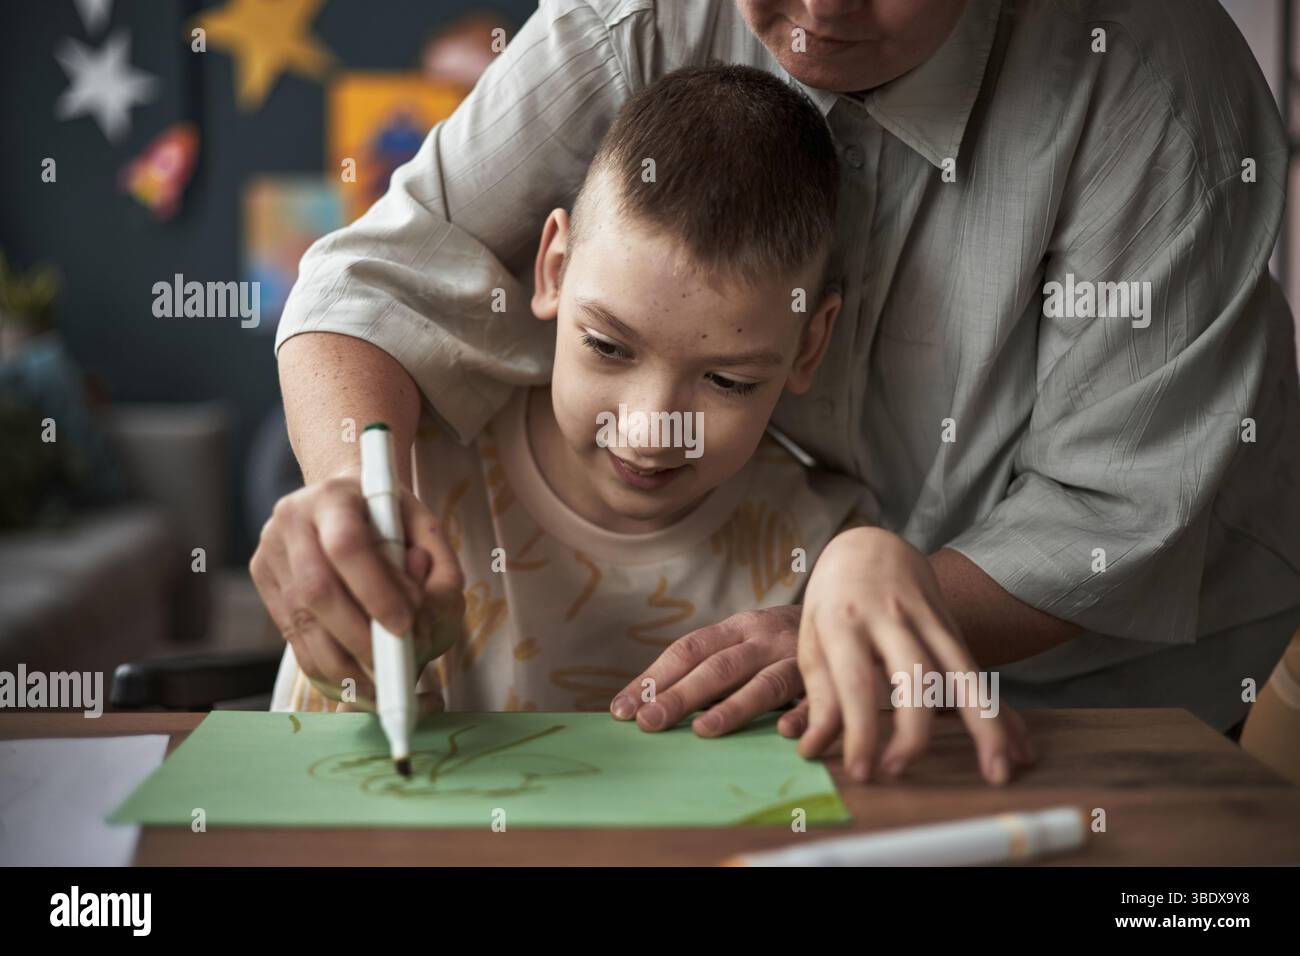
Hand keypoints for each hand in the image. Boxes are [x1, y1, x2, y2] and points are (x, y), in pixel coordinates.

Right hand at [249, 468, 465, 709]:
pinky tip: (355, 680)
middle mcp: (293, 519)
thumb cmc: (392, 521)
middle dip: (358, 637)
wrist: (346, 504)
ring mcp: (271, 552)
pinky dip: (326, 667)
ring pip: (301, 621)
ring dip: (342, 663)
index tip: (404, 627)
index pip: (347, 545)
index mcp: (334, 496)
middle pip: (316, 589)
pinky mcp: (265, 583)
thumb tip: (418, 613)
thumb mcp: (428, 533)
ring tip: (379, 686)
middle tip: (392, 669)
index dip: (375, 590)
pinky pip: (293, 637)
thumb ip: (439, 570)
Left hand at [609, 606, 811, 736]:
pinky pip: (816, 701)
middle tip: (649, 723)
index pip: (687, 650)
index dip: (654, 678)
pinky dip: (802, 717)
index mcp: (737, 627)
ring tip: (704, 730)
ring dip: (734, 708)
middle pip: (718, 668)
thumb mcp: (744, 642)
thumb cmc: (779, 643)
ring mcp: (798, 658)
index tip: (622, 710)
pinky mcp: (830, 682)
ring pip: (764, 685)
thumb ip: (710, 667)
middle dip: (681, 696)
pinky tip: (786, 735)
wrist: (847, 615)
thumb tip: (650, 705)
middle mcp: (764, 638)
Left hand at [793, 526, 1034, 784]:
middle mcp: (891, 616)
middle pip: (915, 676)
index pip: (857, 682)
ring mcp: (928, 618)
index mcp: (845, 620)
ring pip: (963, 671)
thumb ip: (818, 695)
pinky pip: (978, 670)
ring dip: (985, 724)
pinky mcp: (952, 625)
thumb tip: (812, 750)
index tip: (862, 772)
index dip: (860, 731)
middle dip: (913, 731)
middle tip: (900, 772)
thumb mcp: (812, 638)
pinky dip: (1000, 710)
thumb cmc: (833, 600)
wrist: (871, 544)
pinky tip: (1020, 745)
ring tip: (998, 772)